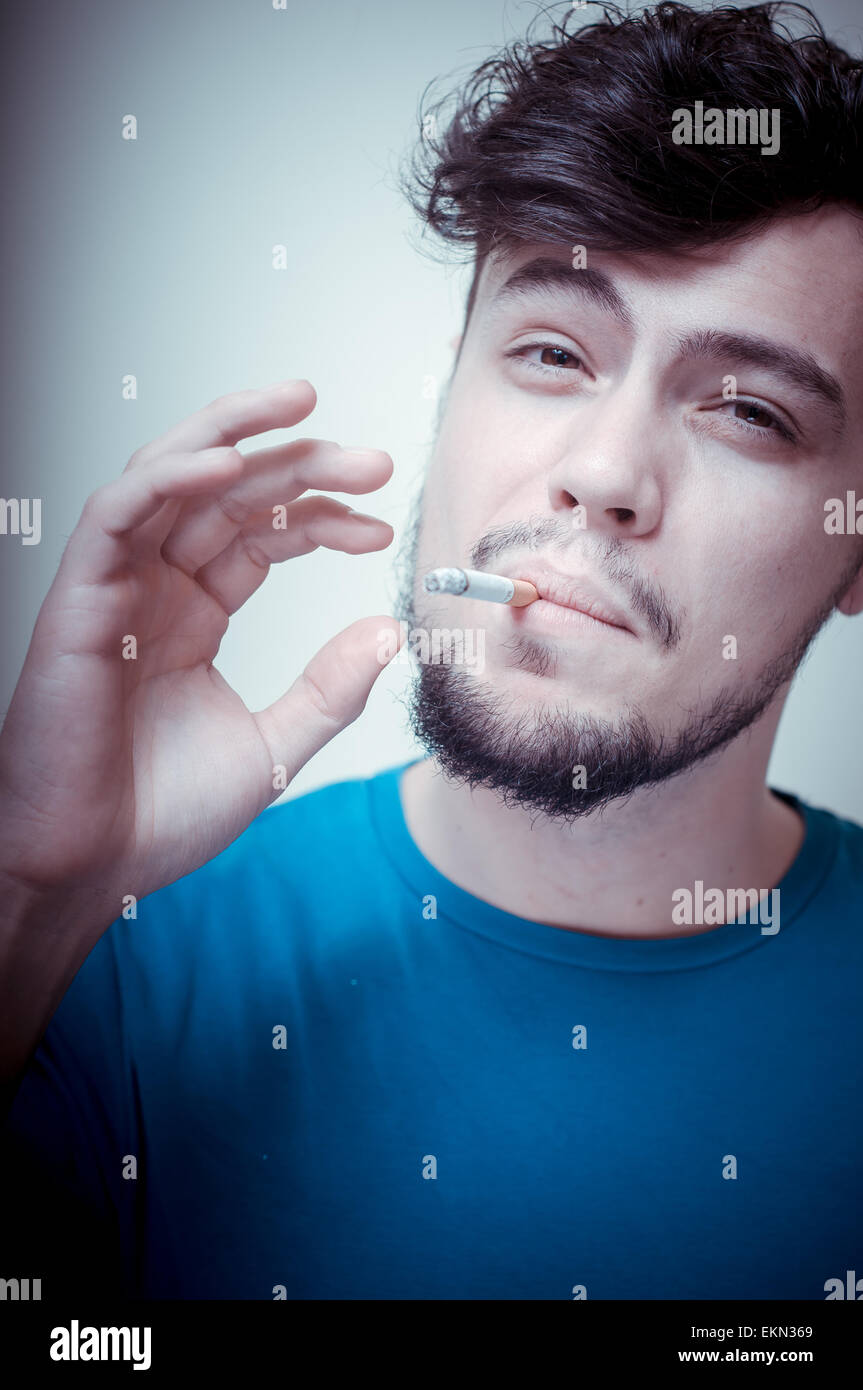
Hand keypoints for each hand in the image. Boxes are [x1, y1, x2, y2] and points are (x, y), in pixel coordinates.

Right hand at [0, 379, 401, 908]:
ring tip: (303, 406)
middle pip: (229, 497)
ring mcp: (116, 589)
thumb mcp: (274, 748)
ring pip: (168, 478)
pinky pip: (117, 515)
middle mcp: (156, 590)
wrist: (90, 869)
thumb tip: (389, 629)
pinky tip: (228, 466)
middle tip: (372, 462)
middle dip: (300, 466)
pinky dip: (167, 479)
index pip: (261, 535)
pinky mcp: (77, 601)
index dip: (321, 517)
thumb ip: (329, 689)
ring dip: (234, 436)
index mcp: (195, 615)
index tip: (381, 521)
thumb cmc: (162, 815)